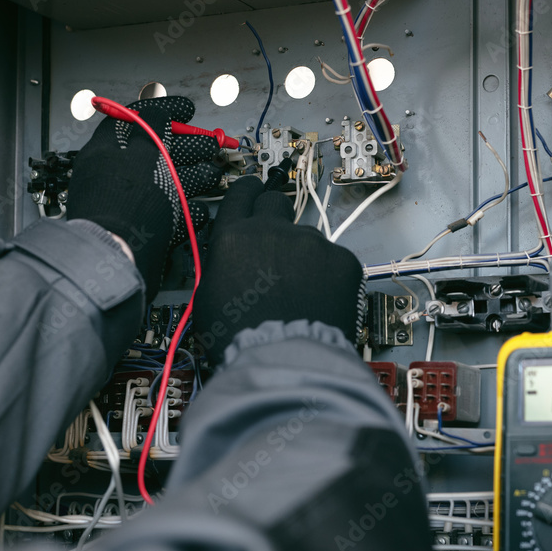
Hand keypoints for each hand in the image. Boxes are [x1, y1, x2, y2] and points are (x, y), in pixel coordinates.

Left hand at [67, 96, 221, 300]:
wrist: (118, 255)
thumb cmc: (123, 202)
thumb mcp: (141, 149)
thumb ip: (151, 125)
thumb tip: (158, 110)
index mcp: (107, 152)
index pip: (135, 119)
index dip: (163, 109)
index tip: (187, 109)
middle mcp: (117, 177)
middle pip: (158, 152)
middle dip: (188, 146)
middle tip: (210, 146)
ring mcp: (131, 205)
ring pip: (168, 184)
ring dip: (194, 177)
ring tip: (213, 176)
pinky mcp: (144, 231)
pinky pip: (169, 216)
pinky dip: (187, 212)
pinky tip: (199, 210)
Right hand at [194, 176, 364, 363]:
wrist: (283, 360)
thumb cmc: (241, 339)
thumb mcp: (208, 297)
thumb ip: (222, 265)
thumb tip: (229, 260)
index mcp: (235, 238)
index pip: (241, 194)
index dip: (248, 191)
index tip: (254, 190)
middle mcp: (273, 231)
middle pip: (277, 202)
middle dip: (276, 217)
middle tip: (277, 244)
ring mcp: (312, 243)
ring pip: (308, 239)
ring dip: (304, 258)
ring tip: (300, 295)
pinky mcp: (343, 261)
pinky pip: (336, 261)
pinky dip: (331, 277)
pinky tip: (321, 303)